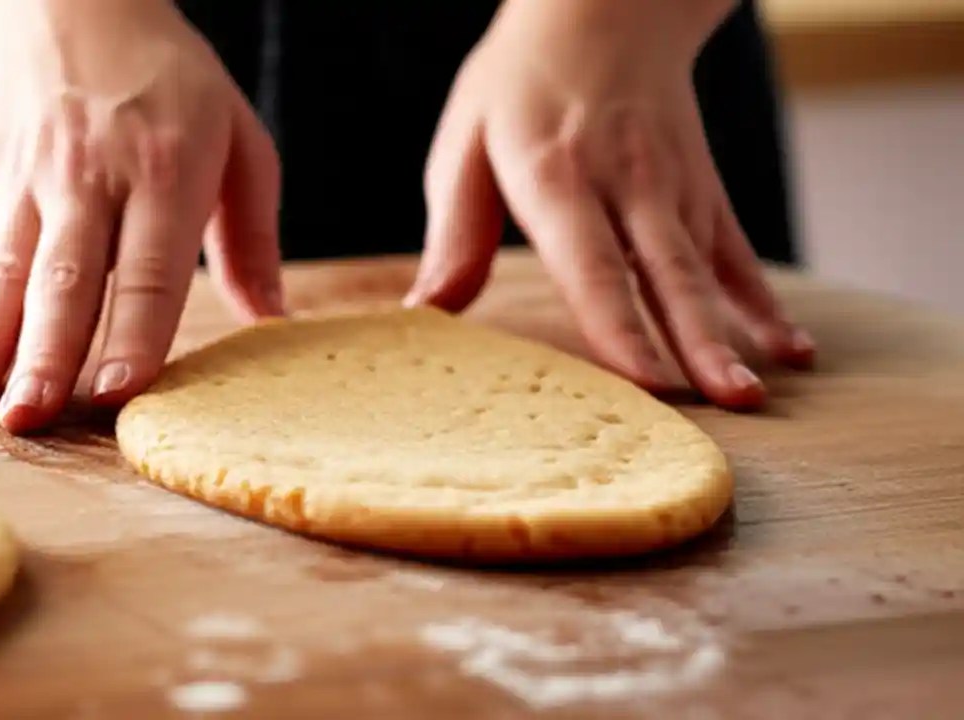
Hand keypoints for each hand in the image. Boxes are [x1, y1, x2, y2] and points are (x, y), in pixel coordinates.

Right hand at [0, 0, 282, 432]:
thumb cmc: (171, 81)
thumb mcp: (239, 140)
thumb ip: (252, 237)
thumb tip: (273, 322)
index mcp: (165, 172)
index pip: (150, 267)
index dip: (135, 332)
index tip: (119, 391)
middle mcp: (89, 180)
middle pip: (64, 279)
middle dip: (46, 354)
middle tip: (32, 420)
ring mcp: (24, 184)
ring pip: (0, 274)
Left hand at [407, 0, 813, 408]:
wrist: (605, 8)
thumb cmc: (519, 86)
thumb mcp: (466, 145)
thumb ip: (454, 235)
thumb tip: (422, 313)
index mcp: (556, 178)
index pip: (592, 265)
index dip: (619, 326)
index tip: (646, 383)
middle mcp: (625, 185)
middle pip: (666, 274)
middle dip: (697, 345)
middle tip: (727, 407)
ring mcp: (672, 187)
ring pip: (706, 270)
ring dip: (734, 335)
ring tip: (755, 396)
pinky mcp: (702, 188)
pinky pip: (735, 251)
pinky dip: (763, 301)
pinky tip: (791, 349)